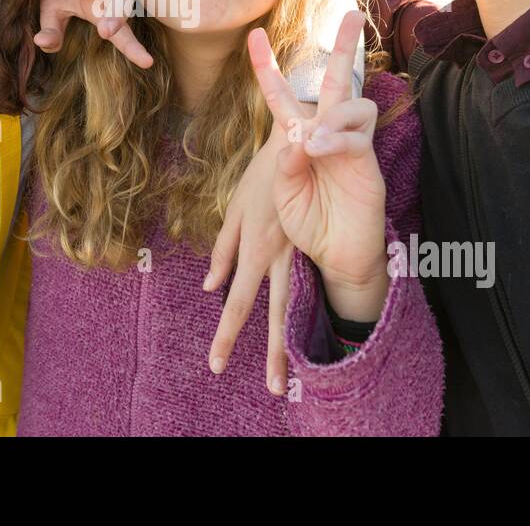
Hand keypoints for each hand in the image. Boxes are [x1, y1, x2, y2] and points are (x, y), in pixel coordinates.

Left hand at [204, 124, 294, 393]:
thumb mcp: (235, 208)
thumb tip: (211, 287)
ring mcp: (302, 251)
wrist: (301, 139)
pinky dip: (312, 307)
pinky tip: (317, 329)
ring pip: (297, 304)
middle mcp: (279, 257)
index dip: (227, 335)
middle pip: (275, 314)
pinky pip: (312, 280)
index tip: (218, 365)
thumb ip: (223, 248)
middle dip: (274, 354)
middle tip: (274, 390)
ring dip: (293, 340)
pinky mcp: (318, 242)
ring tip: (292, 374)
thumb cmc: (263, 173)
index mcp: (254, 249)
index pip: (238, 302)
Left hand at [247, 11, 389, 322]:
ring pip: (352, 103)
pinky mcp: (367, 162)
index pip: (282, 95)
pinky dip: (338, 138)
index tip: (254, 35)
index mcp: (299, 138)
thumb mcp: (283, 196)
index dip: (267, 67)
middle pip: (336, 79)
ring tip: (315, 143)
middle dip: (342, 45)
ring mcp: (350, 144)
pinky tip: (323, 150)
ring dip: (331, 115)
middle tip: (350, 12)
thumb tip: (299, 137)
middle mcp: (327, 133)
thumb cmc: (309, 223)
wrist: (337, 256)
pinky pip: (357, 136)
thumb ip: (285, 166)